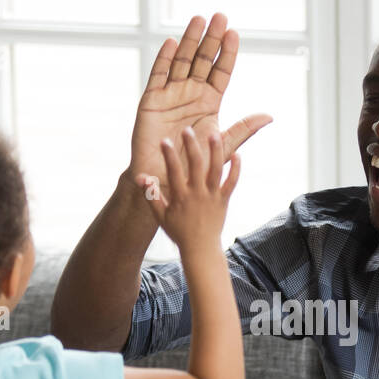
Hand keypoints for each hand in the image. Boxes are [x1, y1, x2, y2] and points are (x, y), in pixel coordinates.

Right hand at [129, 14, 270, 203]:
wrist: (167, 180)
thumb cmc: (195, 165)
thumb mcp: (223, 144)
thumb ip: (243, 129)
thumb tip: (269, 116)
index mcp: (210, 102)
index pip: (221, 71)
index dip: (227, 53)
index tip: (235, 33)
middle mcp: (191, 93)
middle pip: (203, 60)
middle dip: (211, 39)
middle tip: (220, 16)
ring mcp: (171, 94)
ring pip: (182, 62)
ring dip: (190, 41)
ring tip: (199, 20)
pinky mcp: (152, 101)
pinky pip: (159, 76)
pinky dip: (165, 59)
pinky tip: (173, 42)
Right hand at [139, 127, 239, 248]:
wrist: (201, 248)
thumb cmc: (178, 231)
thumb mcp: (160, 215)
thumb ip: (151, 195)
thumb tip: (140, 176)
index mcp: (180, 197)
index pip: (173, 172)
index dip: (169, 155)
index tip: (165, 140)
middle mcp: (197, 194)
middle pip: (196, 166)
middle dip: (192, 146)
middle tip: (188, 130)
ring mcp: (212, 196)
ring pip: (216, 170)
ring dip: (216, 151)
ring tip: (215, 134)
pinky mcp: (223, 200)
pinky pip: (232, 182)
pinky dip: (236, 169)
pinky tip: (238, 154)